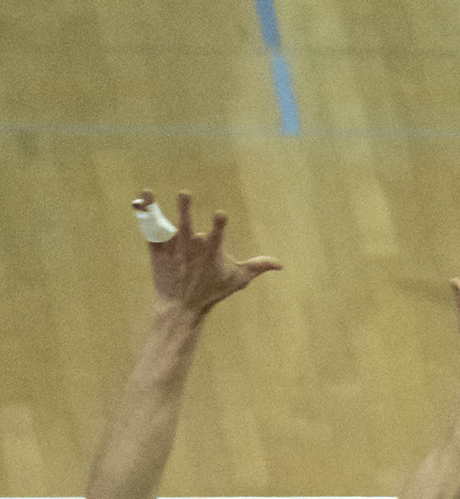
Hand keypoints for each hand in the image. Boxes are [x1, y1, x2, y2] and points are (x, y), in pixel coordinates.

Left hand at [134, 191, 281, 315]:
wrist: (181, 307)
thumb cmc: (212, 291)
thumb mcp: (238, 280)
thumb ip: (258, 266)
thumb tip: (281, 264)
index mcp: (211, 252)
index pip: (217, 235)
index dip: (219, 225)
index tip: (220, 213)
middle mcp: (191, 248)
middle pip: (187, 225)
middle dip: (185, 210)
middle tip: (184, 193)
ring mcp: (172, 249)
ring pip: (165, 225)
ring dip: (158, 208)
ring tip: (149, 191)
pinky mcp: (157, 252)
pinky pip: (149, 232)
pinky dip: (144, 217)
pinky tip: (138, 202)